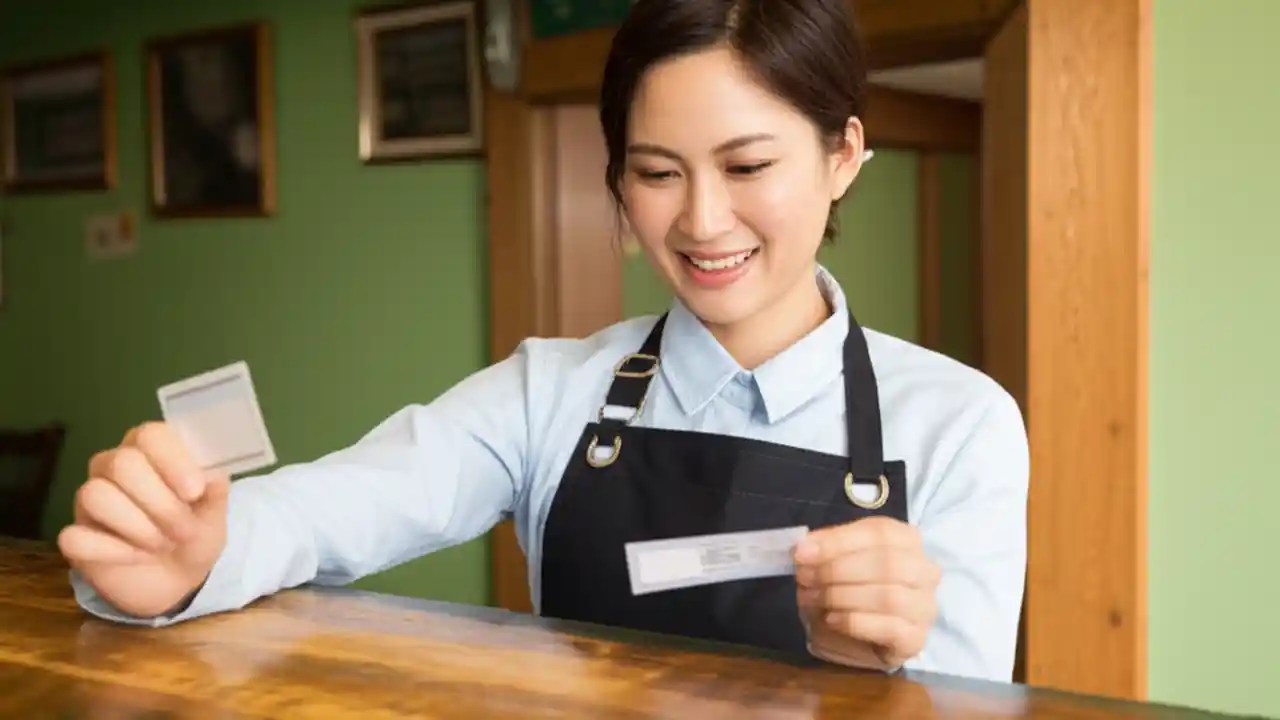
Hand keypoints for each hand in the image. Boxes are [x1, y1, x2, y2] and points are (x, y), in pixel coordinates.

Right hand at [58, 422, 229, 618]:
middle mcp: (113, 466)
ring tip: (162, 544)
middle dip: (161, 503)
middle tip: (183, 530)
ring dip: (139, 527)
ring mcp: (89, 500)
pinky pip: (76, 537)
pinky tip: (137, 557)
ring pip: (97, 496)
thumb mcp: (214, 512)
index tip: (194, 491)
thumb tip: (212, 473)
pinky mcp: (75, 537)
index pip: (151, 435)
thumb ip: (215, 488)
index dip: (172, 461)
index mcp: (151, 450)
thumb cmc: (194, 531)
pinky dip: (113, 551)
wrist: (177, 578)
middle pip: (122, 463)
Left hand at [793, 517, 939, 669]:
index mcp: (907, 540)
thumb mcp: (835, 559)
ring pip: (890, 597)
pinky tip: (832, 620)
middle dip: (839, 570)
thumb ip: (824, 549)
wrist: (861, 633)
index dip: (838, 542)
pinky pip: (890, 629)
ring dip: (843, 596)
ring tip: (813, 599)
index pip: (880, 533)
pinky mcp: (916, 639)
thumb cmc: (849, 586)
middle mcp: (925, 571)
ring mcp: (925, 608)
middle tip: (805, 579)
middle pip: (888, 563)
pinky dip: (855, 622)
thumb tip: (805, 548)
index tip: (803, 553)